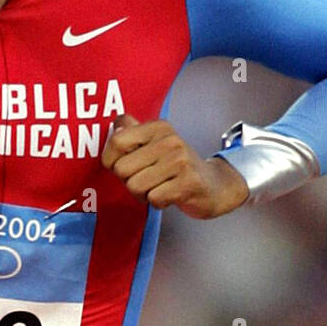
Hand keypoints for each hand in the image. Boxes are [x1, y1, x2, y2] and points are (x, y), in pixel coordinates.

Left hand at [102, 114, 249, 218]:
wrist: (215, 185)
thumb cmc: (178, 167)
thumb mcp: (156, 143)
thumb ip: (133, 132)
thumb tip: (116, 122)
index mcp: (158, 127)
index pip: (116, 141)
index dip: (111, 161)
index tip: (124, 166)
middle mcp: (170, 140)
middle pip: (121, 169)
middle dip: (128, 181)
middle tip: (147, 180)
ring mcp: (181, 161)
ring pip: (135, 186)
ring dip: (143, 194)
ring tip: (159, 187)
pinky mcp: (188, 183)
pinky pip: (153, 199)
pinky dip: (158, 203)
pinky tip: (170, 195)